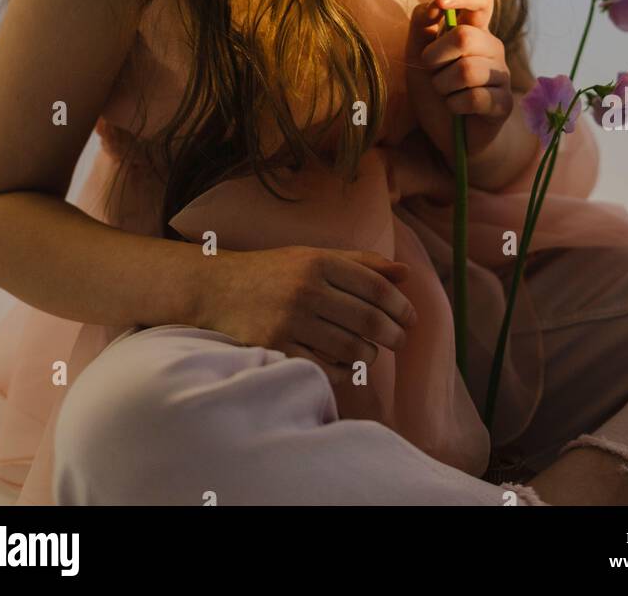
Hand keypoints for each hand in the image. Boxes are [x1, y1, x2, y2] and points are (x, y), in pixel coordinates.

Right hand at [191, 245, 416, 390]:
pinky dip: (345, 371)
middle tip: (400, 341)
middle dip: (394, 335)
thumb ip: (360, 263)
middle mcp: (305, 289)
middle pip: (369, 320)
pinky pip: (325, 369)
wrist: (215, 289)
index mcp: (318, 262)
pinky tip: (347, 365)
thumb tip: (406, 273)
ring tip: (372, 352)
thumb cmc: (272, 272)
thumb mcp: (313, 256)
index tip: (412, 318)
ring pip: (351, 349)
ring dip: (371, 355)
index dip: (401, 306)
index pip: (376, 287)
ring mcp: (289, 321)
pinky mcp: (275, 349)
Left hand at [405, 0, 514, 164]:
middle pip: (466, 36)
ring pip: (467, 70)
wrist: (447, 135)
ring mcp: (501, 75)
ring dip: (443, 85)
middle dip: (436, 56)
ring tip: (444, 93)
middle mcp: (492, 48)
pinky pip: (474, 98)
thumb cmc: (433, 90)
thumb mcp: (417, 55)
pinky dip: (454, 105)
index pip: (482, 0)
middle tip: (432, 72)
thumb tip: (434, 2)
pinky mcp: (503, 104)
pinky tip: (455, 109)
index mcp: (474, 31)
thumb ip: (422, 25)